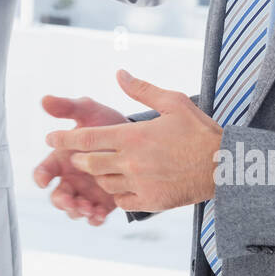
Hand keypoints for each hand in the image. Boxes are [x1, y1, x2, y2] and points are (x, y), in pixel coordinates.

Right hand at [33, 95, 125, 224]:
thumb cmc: (106, 122)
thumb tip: (44, 100)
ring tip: (87, 209)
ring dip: (78, 211)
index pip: (44, 170)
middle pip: (57, 196)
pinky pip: (95, 216)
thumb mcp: (88, 111)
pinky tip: (99, 216)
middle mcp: (71, 178)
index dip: (41, 176)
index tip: (44, 180)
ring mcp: (87, 192)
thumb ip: (67, 107)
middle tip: (70, 201)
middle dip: (62, 201)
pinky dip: (94, 218)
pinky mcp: (104, 202)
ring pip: (75, 209)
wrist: (138, 137)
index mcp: (62, 159)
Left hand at [44, 69, 222, 212]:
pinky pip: (121, 200)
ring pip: (103, 183)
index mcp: (133, 137)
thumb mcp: (172, 102)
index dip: (64, 140)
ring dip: (98, 175)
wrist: (225, 166)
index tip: (50, 139)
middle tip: (77, 155)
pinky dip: (117, 192)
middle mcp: (131, 162)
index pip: (86, 139)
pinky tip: (123, 183)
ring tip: (104, 167)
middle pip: (88, 164)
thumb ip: (141, 89)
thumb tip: (119, 74)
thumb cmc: (199, 131)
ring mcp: (140, 184)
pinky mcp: (150, 201)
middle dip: (78, 159)